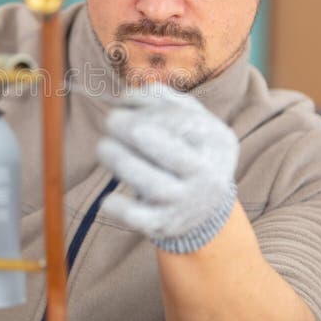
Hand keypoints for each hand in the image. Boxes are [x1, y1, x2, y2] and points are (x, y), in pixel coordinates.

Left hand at [97, 83, 238, 253]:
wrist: (207, 208)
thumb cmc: (190, 150)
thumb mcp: (192, 119)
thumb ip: (162, 98)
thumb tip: (125, 95)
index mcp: (216, 140)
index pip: (178, 118)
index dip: (142, 106)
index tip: (120, 103)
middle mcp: (208, 174)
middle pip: (162, 147)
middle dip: (126, 128)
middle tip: (110, 121)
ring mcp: (187, 202)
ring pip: (150, 183)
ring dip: (118, 160)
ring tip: (103, 147)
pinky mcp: (167, 225)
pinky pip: (138, 217)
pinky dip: (118, 208)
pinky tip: (108, 198)